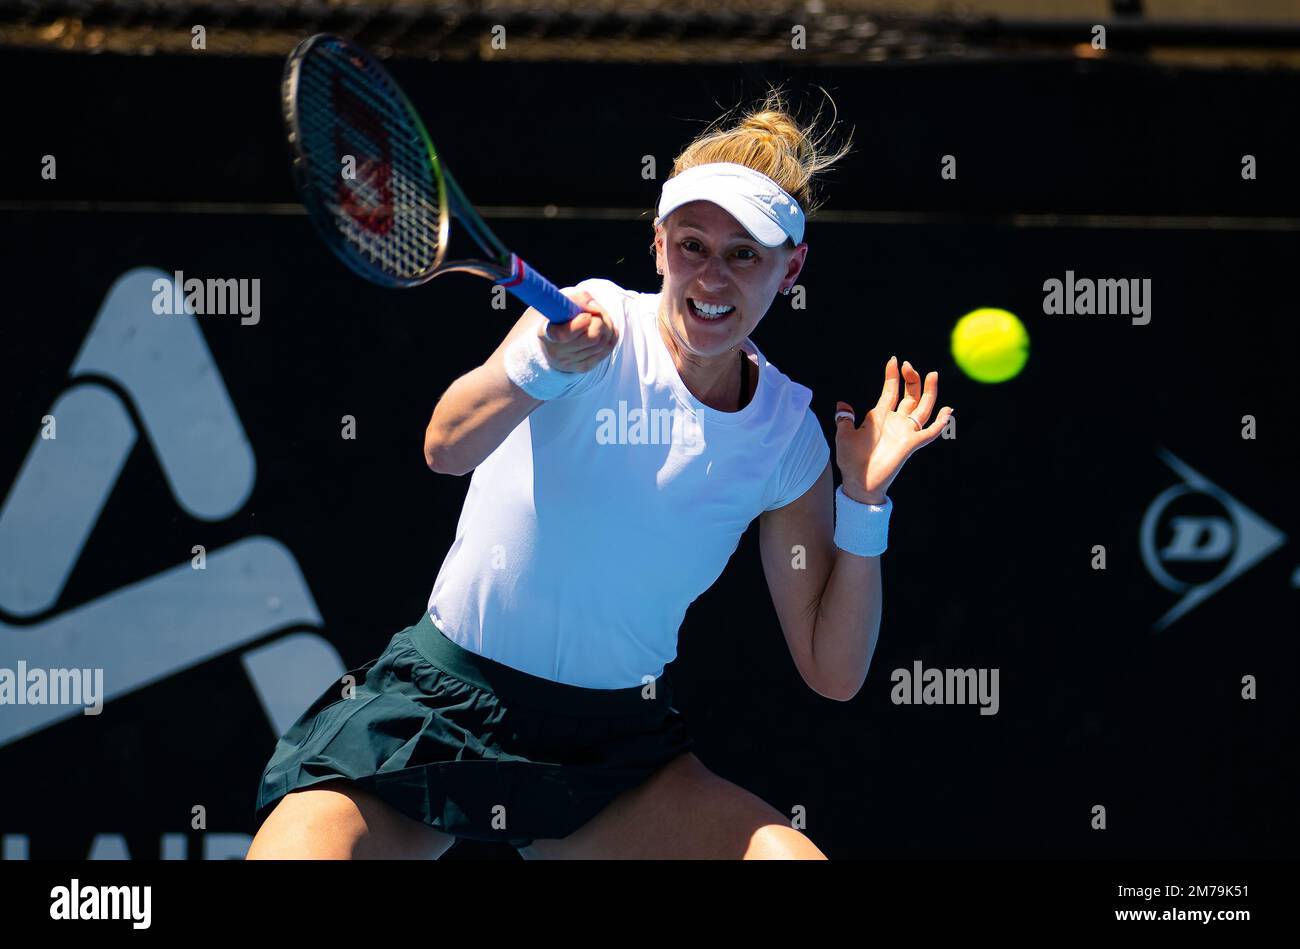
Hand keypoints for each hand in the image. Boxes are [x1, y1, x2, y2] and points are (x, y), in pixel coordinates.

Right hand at [537, 289, 618, 372]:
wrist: (554, 341)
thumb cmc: (560, 318)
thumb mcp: (563, 304)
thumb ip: (579, 299)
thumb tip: (595, 308)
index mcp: (547, 333)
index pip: (565, 334)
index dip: (580, 324)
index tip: (586, 316)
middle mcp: (556, 352)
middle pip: (591, 338)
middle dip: (600, 322)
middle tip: (598, 315)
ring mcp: (570, 362)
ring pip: (601, 344)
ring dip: (608, 328)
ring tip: (602, 320)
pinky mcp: (582, 367)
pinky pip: (605, 352)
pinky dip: (610, 338)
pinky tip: (607, 331)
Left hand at [834, 356, 953, 504]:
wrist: (858, 482)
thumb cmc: (851, 460)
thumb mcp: (844, 435)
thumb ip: (845, 419)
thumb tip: (842, 404)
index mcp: (880, 417)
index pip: (890, 391)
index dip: (892, 376)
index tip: (894, 360)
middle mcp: (896, 422)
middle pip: (910, 396)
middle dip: (911, 379)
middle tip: (909, 365)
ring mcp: (905, 432)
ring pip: (923, 408)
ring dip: (929, 392)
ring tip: (933, 374)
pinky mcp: (911, 444)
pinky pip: (930, 432)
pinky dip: (940, 422)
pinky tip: (947, 410)